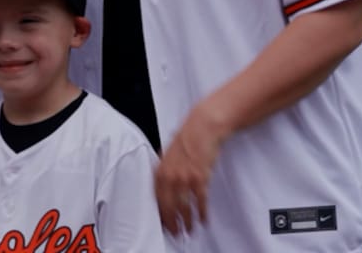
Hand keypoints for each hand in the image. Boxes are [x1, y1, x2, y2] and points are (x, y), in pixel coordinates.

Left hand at [154, 101, 227, 235]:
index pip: (157, 200)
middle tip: (176, 234)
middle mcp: (170, 177)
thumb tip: (161, 186)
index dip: (161, 215)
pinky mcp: (200, 178)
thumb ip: (164, 171)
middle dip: (173, 223)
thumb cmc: (186, 139)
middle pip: (169, 208)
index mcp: (160, 172)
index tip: (164, 225)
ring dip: (187, 222)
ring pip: (184, 208)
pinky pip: (200, 201)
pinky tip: (204, 220)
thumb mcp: (167, 155)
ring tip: (190, 230)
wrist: (202, 128)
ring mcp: (185, 178)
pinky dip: (202, 213)